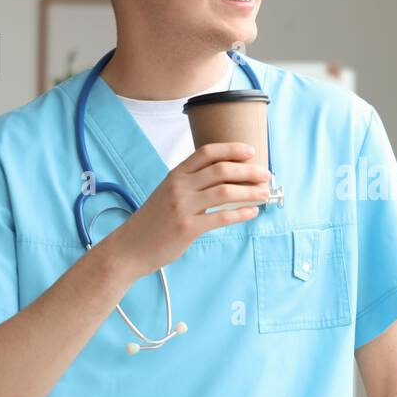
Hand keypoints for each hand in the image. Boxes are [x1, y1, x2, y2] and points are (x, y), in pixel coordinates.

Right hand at [105, 141, 271, 277]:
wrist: (130, 247)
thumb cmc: (153, 221)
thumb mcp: (168, 193)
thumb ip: (191, 183)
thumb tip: (226, 178)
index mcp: (176, 174)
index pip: (207, 152)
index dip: (232, 149)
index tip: (251, 152)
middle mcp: (179, 186)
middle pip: (221, 170)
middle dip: (249, 171)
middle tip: (266, 175)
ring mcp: (182, 206)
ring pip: (225, 191)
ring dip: (250, 191)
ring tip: (264, 194)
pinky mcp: (187, 227)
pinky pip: (221, 217)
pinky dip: (241, 213)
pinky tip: (252, 212)